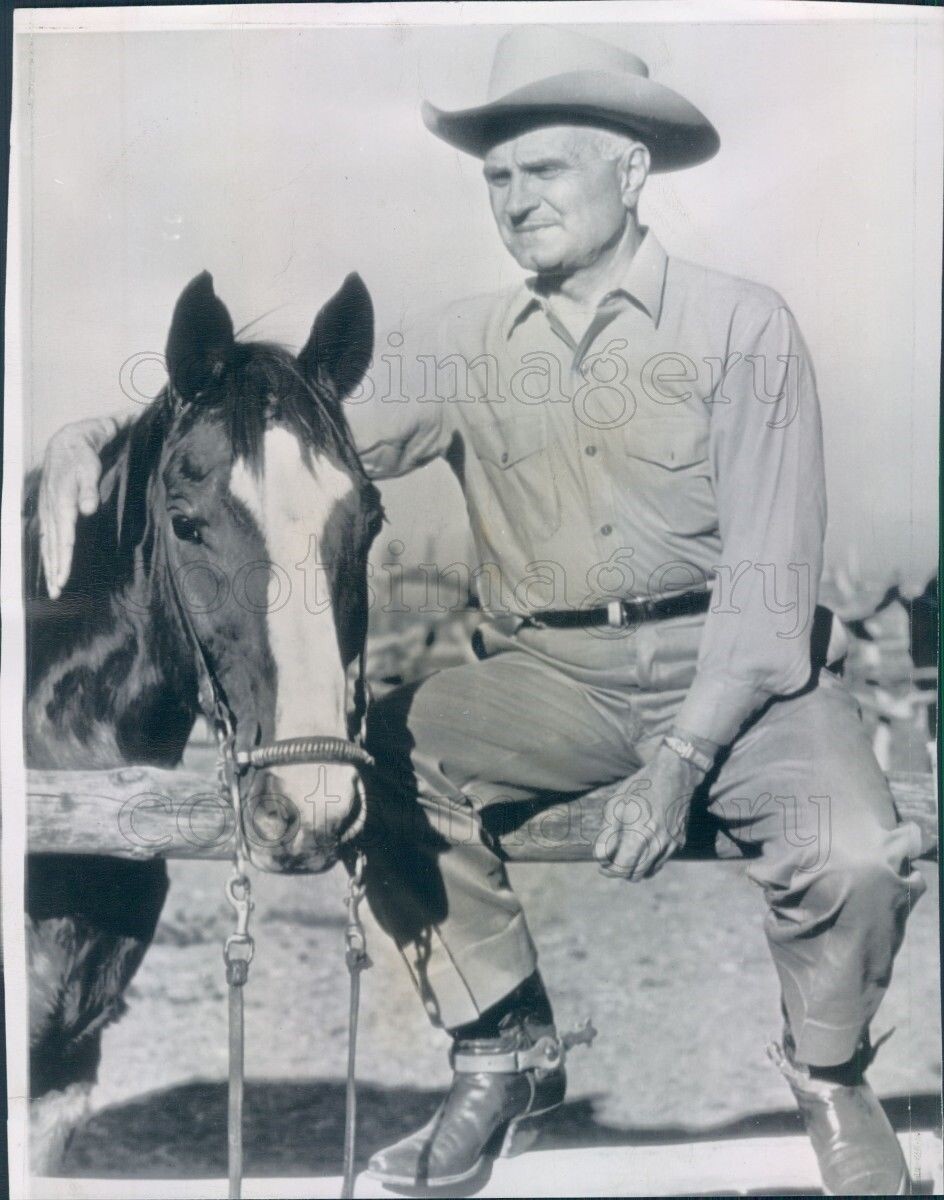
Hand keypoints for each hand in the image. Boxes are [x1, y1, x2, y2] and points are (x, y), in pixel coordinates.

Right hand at [39, 417, 114, 597]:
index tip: (63, 577)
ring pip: (47, 544)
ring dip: (50, 566)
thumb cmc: (82, 459)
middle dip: (54, 570)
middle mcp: (51, 510)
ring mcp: (47, 511)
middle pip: (53, 546)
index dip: (63, 558)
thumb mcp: (90, 470)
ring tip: (53, 587)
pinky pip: (46, 538)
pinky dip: (47, 554)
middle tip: (56, 592)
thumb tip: (90, 509)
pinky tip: (50, 567)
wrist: (65, 445)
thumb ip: (90, 490)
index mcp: (61, 503)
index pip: (63, 537)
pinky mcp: (48, 511)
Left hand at [593, 742, 703, 880]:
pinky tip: (641, 846)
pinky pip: (661, 861)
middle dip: (621, 872)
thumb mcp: (616, 805)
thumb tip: (600, 857)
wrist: (673, 774)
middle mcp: (658, 844)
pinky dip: (649, 860)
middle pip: (636, 875)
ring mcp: (671, 844)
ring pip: (650, 871)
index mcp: (640, 835)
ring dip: (635, 868)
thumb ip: (607, 834)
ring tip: (624, 855)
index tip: (602, 866)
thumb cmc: (640, 787)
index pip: (623, 868)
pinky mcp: (679, 842)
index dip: (609, 870)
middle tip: (610, 862)